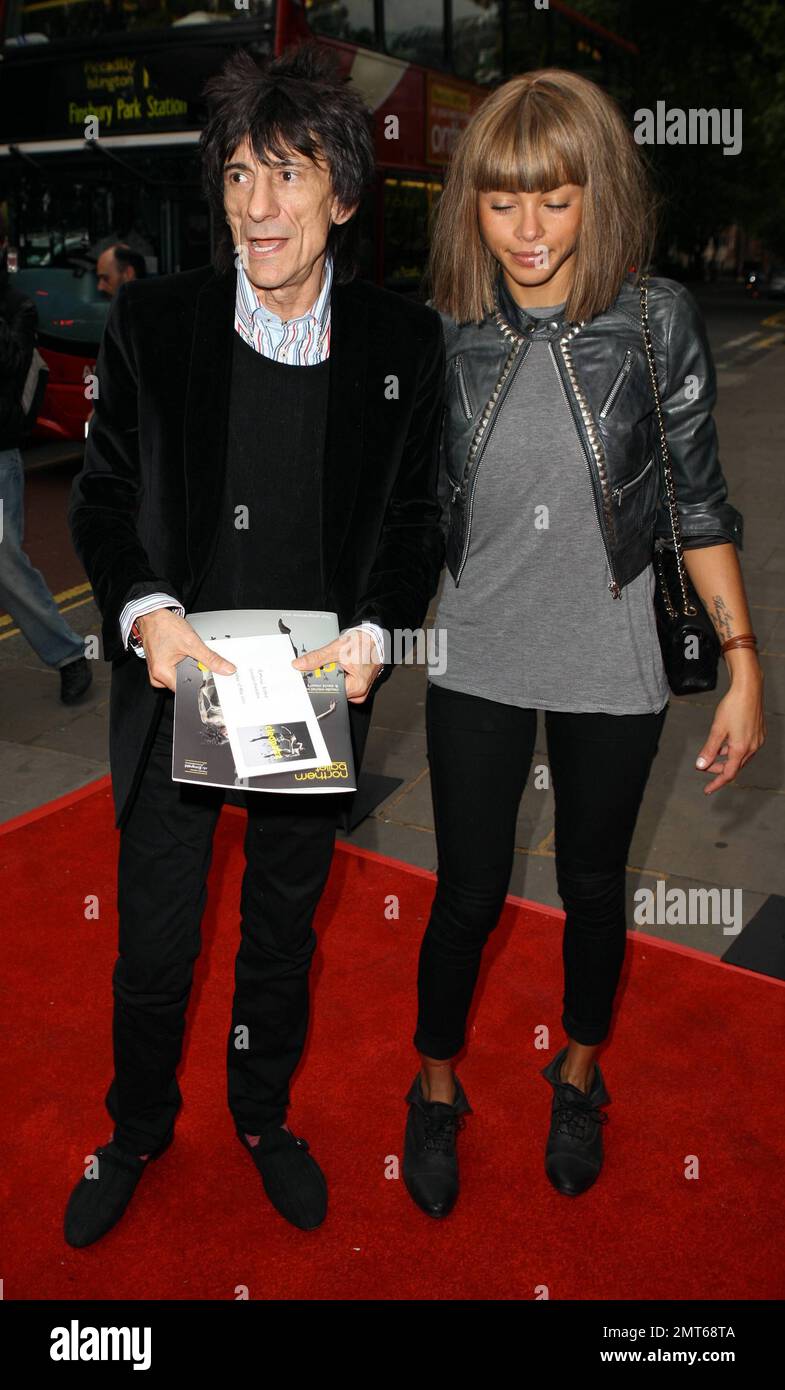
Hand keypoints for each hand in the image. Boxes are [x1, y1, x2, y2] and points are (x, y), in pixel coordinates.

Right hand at [137, 609, 236, 691]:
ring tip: (187, 654)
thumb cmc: (164, 625)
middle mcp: (156, 676)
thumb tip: (226, 669)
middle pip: (184, 684)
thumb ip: (210, 659)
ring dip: (189, 670)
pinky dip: (183, 666)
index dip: (201, 683)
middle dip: (195, 674)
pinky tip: (183, 655)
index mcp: (162, 673)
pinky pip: (175, 673)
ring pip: (180, 679)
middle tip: (196, 658)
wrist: (153, 615)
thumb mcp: (192, 642)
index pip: (188, 689)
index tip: (209, 675)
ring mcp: (157, 672)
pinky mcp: (160, 668)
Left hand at [291, 629, 382, 702]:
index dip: (319, 682)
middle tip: (330, 665)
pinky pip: (345, 686)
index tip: (314, 673)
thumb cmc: (363, 642)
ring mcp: (361, 690)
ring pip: (339, 688)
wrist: (376, 637)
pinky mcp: (360, 686)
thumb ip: (316, 658)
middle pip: (334, 691)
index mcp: (356, 686)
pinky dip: (340, 678)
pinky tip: (341, 668)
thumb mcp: (336, 649)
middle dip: (327, 679)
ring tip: (338, 664)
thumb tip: (299, 665)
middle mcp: (360, 691)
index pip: (330, 691)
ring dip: (333, 678)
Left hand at [695, 668, 765, 793]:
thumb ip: (709, 749)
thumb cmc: (733, 706)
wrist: (748, 689)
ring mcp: (757, 740)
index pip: (728, 774)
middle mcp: (752, 747)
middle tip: (705, 766)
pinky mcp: (759, 733)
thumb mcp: (717, 729)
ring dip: (726, 758)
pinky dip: (733, 750)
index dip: (716, 783)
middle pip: (734, 766)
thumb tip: (700, 765)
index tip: (707, 789)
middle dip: (719, 769)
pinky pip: (745, 748)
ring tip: (713, 753)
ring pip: (740, 757)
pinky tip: (725, 743)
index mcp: (741, 748)